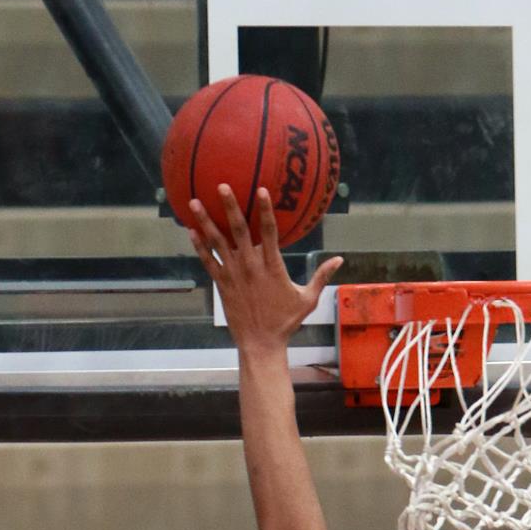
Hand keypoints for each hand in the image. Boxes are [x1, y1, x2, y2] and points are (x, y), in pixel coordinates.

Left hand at [188, 184, 341, 351]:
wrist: (261, 344)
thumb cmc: (285, 323)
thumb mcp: (308, 300)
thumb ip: (321, 277)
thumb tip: (340, 260)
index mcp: (272, 266)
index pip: (270, 232)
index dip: (265, 209)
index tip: (261, 190)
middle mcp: (251, 266)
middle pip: (239, 230)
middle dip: (230, 206)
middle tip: (222, 185)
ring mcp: (234, 274)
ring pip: (218, 242)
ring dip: (206, 220)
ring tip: (194, 201)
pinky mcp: (222, 284)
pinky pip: (208, 261)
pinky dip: (198, 246)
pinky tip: (190, 230)